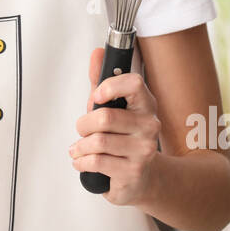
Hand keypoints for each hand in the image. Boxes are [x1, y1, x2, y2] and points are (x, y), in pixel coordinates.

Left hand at [69, 46, 161, 206]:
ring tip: (80, 148)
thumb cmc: (123, 137)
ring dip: (80, 146)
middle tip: (82, 129)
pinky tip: (82, 161)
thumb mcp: (113, 107)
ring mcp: (143, 151)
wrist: (143, 177)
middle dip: (83, 124)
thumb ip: (101, 81)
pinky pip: (96, 162)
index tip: (96, 96)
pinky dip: (81, 162)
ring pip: (97, 141)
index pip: (134, 83)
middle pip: (105, 117)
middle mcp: (149, 126)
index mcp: (145, 104)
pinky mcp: (132, 172)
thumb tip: (97, 53)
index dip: (110, 87)